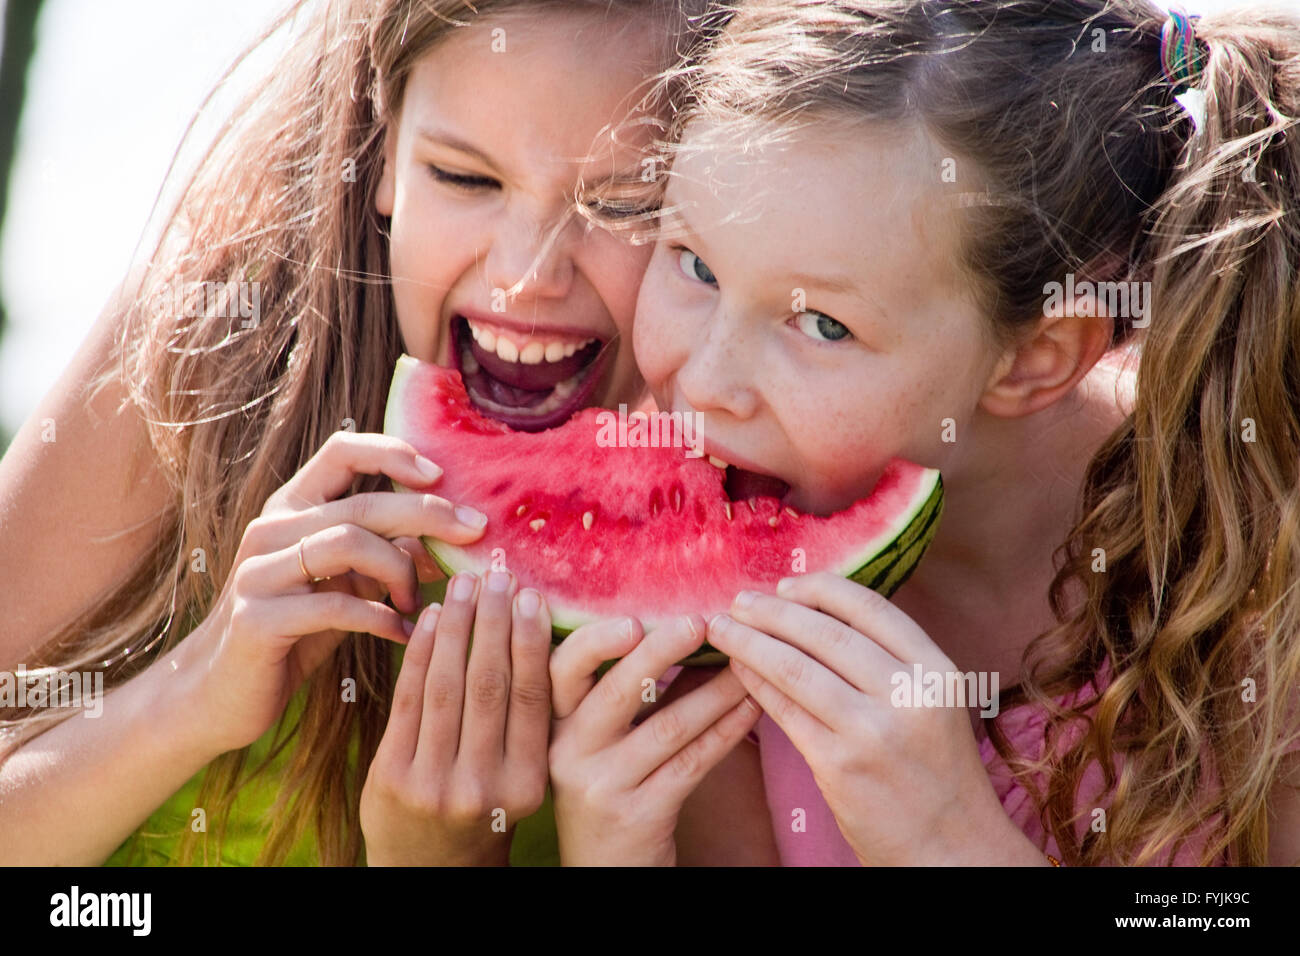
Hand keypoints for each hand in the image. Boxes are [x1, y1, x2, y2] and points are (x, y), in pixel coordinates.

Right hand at [175, 431, 487, 755]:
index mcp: (291, 509)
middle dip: (428, 513)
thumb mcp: (345, 585)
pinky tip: (403, 632)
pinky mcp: (258, 618)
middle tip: (475, 530)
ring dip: (400, 570)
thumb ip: (387, 556)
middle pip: (361, 503)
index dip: (392, 452)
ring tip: (417, 601)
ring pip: (349, 543)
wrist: (221, 691)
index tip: (439, 473)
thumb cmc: (295, 631)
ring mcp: (259, 572)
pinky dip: (381, 617)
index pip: (341, 451)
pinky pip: (337, 606)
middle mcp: (271, 530)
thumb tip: (449, 536)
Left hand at [360, 571, 550, 865]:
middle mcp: (482, 786)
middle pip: (490, 685)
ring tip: (465, 585)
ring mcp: (434, 782)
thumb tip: (539, 631)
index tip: (532, 595)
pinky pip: (409, 700)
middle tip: (500, 574)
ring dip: (458, 627)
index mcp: (526, 784)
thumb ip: (529, 720)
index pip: (532, 698)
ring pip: (448, 687)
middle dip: (494, 622)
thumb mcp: (521, 778)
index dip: (532, 642)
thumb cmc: (484, 808)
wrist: (429, 867)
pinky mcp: (391, 777)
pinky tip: (431, 618)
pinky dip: (421, 653)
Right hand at [548, 615, 761, 865]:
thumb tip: (680, 630)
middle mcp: (568, 752)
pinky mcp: (639, 816)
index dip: (595, 641)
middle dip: (661, 651)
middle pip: (615, 690)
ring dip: (714, 691)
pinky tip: (750, 709)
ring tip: (748, 664)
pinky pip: (691, 764)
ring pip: (666, 726)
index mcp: (553, 724)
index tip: (635, 617)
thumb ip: (620, 694)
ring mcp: (602, 786)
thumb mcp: (594, 745)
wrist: (604, 875)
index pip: (559, 669)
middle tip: (702, 621)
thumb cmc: (607, 792)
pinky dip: (725, 732)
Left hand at [706, 572, 1037, 865]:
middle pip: (825, 632)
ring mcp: (873, 730)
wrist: (952, 848)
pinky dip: (755, 684)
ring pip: (795, 668)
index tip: (784, 586)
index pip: (868, 607)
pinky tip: (737, 671)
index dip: (819, 589)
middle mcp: (909, 694)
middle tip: (738, 601)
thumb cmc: (935, 771)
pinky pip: (785, 711)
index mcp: (936, 669)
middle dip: (772, 611)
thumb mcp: (934, 702)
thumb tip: (816, 612)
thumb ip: (890, 660)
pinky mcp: (839, 765)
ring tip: (722, 629)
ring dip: (750, 642)